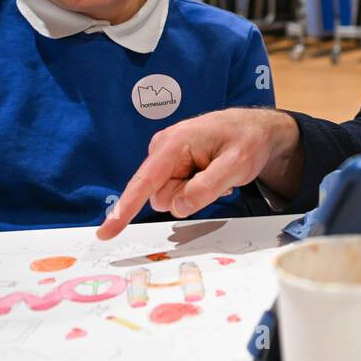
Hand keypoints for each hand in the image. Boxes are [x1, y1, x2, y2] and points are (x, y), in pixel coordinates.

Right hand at [96, 108, 301, 239]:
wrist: (254, 128)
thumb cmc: (247, 140)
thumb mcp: (237, 165)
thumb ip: (207, 187)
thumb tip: (178, 207)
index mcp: (174, 144)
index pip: (144, 182)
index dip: (125, 209)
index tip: (106, 232)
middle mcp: (162, 149)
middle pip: (163, 197)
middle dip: (189, 197)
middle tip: (218, 177)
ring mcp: (166, 157)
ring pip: (171, 197)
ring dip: (195, 192)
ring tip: (216, 171)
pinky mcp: (171, 165)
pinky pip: (177, 191)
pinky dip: (196, 188)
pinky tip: (211, 172)